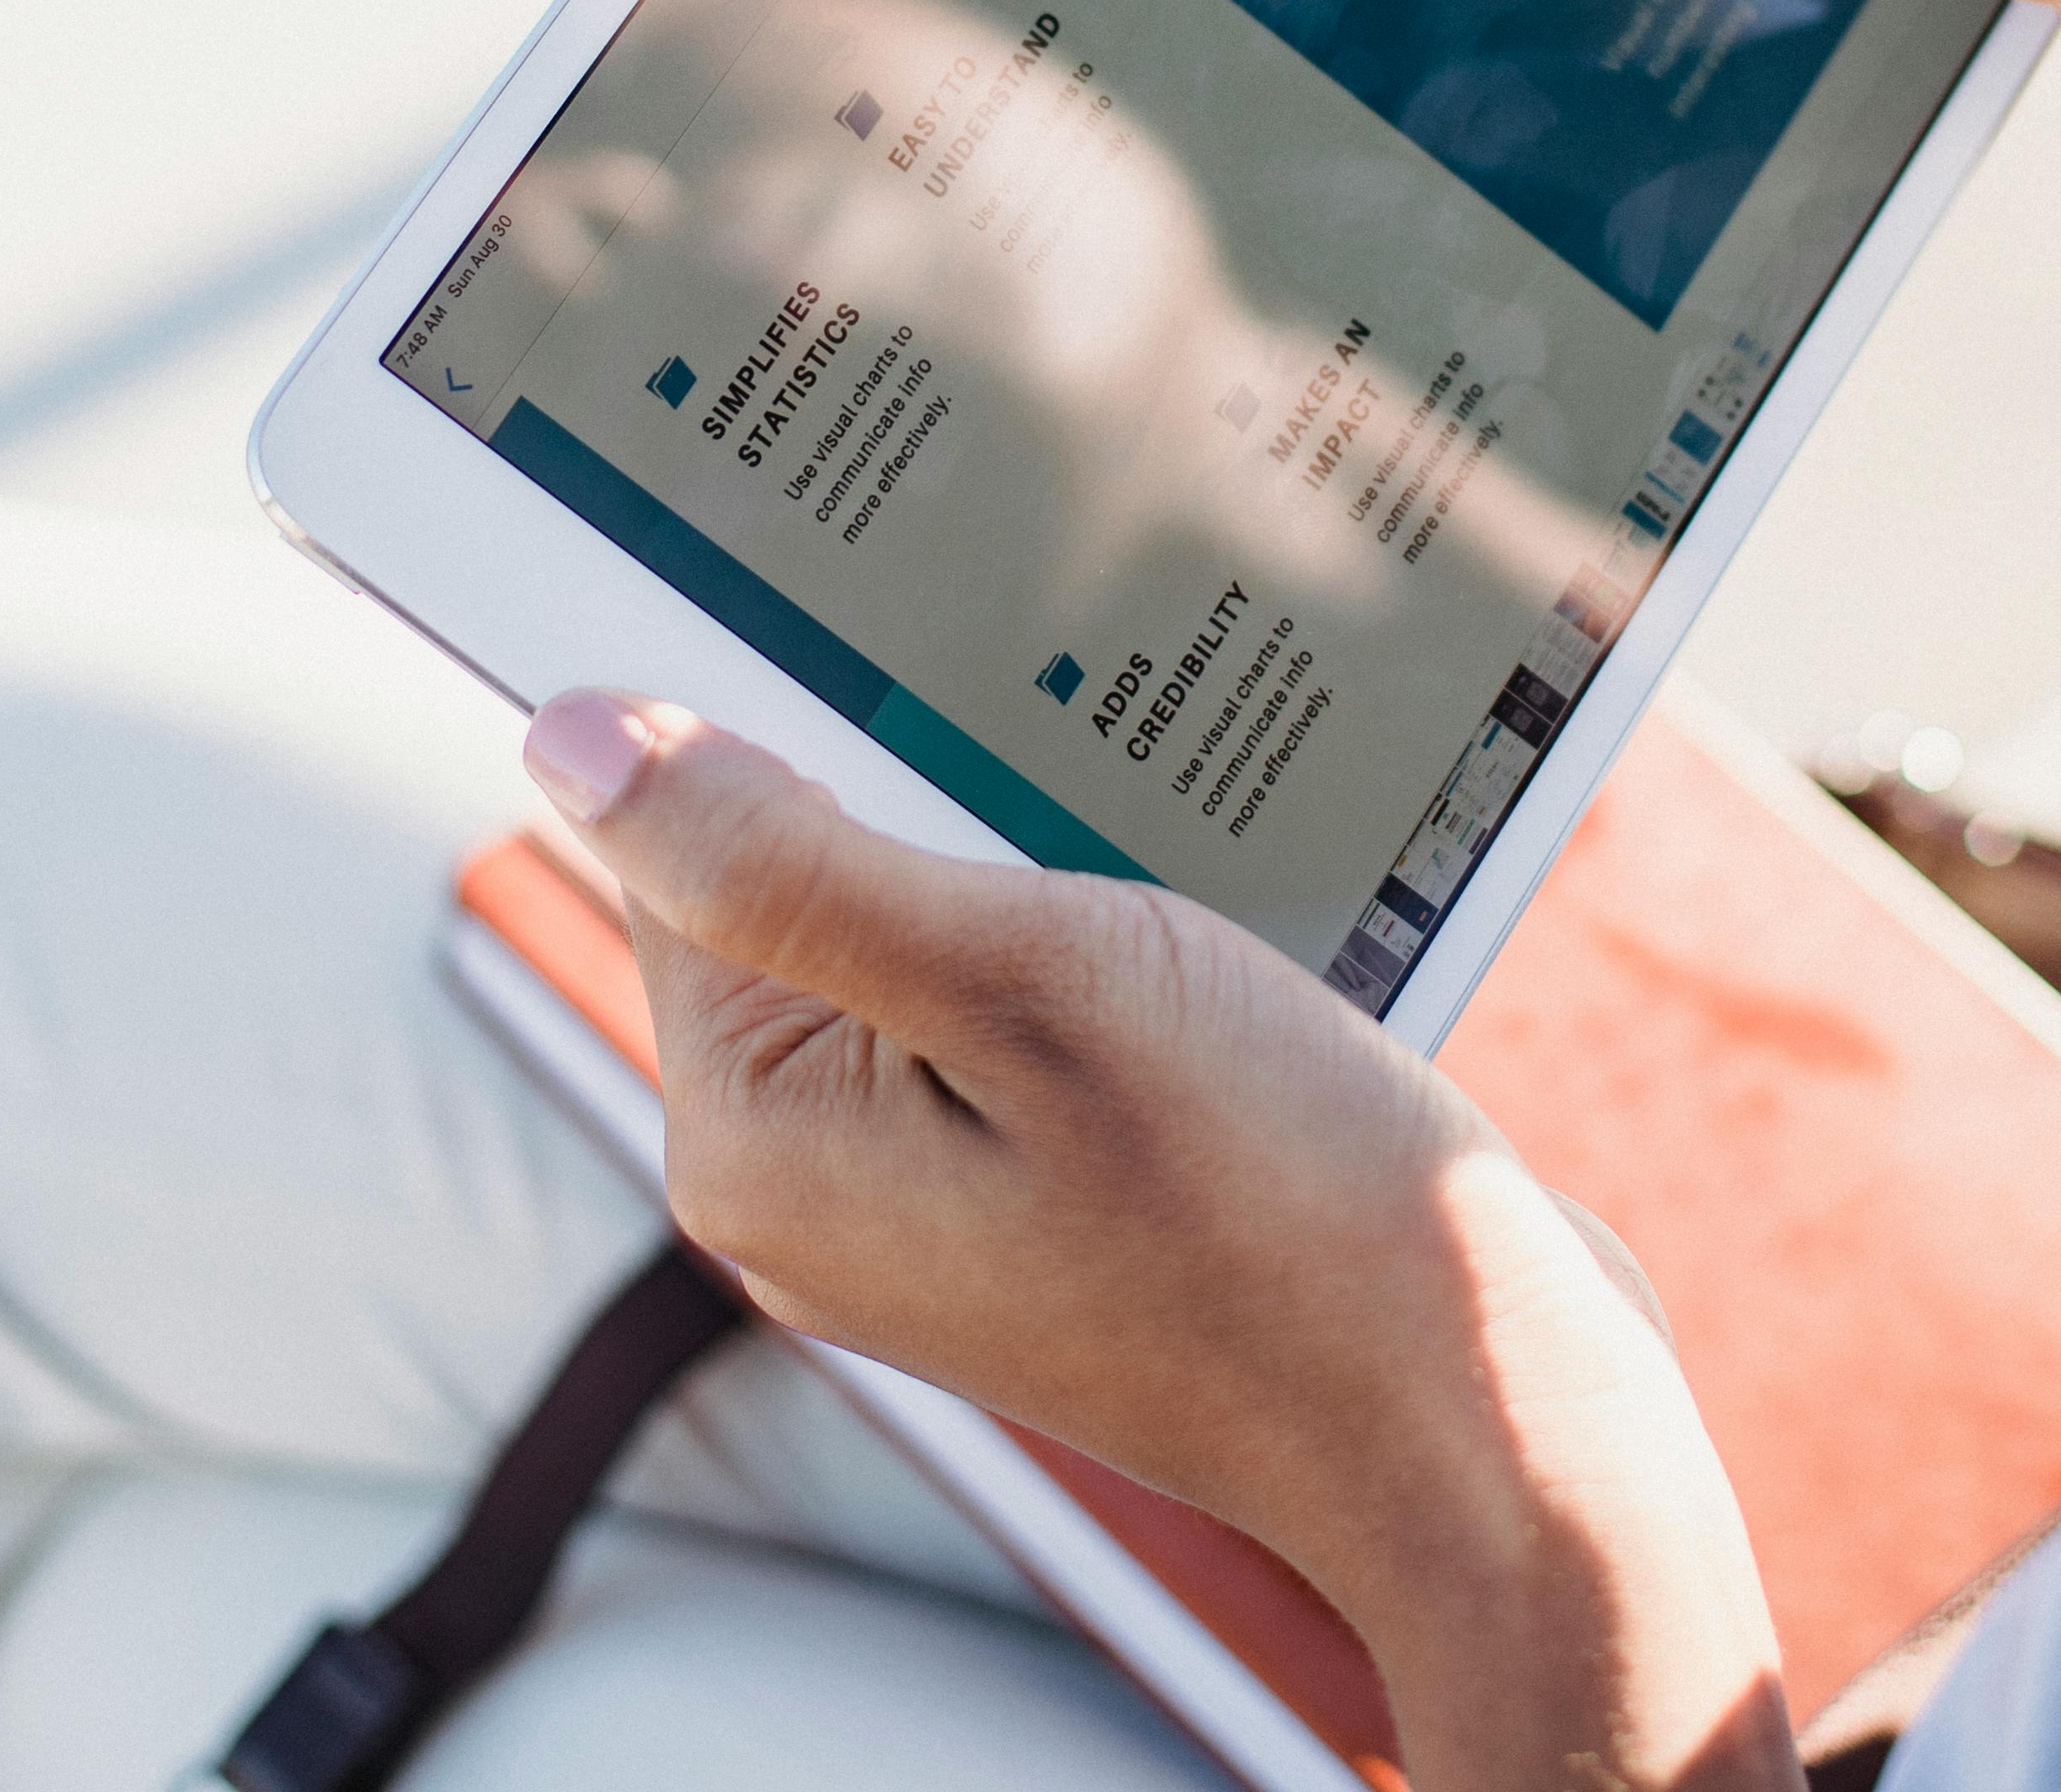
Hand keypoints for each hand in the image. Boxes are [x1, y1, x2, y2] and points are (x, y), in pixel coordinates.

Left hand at [518, 691, 1802, 1791]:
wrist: (1491, 1427)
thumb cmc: (1283, 1207)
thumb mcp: (1030, 983)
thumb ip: (788, 863)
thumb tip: (570, 737)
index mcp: (755, 1141)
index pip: (681, 848)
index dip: (791, 718)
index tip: (913, 633)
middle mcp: (812, 1194)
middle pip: (806, 890)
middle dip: (930, 792)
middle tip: (1074, 738)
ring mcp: (934, 1216)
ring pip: (936, 941)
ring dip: (1039, 866)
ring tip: (1168, 855)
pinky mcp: (1049, 1215)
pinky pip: (1026, 1022)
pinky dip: (1105, 950)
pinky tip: (1214, 939)